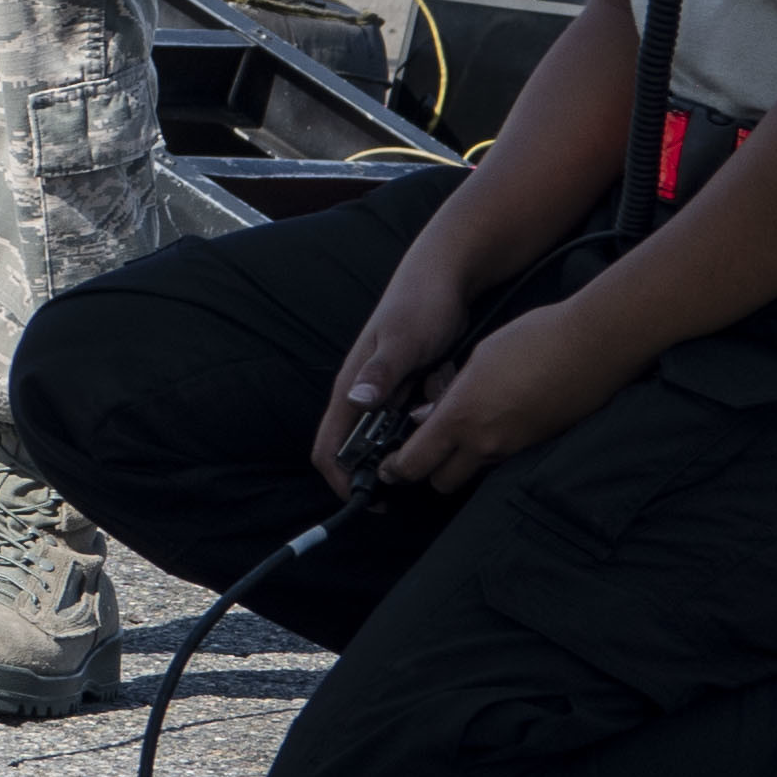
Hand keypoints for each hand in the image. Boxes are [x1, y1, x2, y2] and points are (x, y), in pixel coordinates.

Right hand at [324, 202, 489, 491]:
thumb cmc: (420, 303)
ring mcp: (387, 393)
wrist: (447, 274)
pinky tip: (446, 388)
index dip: (342, 482)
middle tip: (424, 458)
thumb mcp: (404, 338)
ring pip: (395, 436)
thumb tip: (357, 401)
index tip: (372, 501)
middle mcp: (363, 395)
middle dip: (393, 460)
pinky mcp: (409, 388)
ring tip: (437, 406)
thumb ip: (381, 371)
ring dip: (418, 433)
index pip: (329, 449)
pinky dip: (433, 412)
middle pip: (363, 451)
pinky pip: (417, 418)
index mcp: (351, 388)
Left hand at [373, 291, 643, 496]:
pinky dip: (490, 451)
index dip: (396, 468)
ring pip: (472, 472)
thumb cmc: (532, 339)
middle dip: (428, 471)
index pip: (414, 463)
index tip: (387, 464)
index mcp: (461, 416)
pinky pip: (502, 460)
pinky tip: (494, 424)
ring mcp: (514, 449)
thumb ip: (450, 393)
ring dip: (461, 461)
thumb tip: (430, 416)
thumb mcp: (479, 357)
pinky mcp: (536, 446)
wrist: (593, 346)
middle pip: (441, 482)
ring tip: (460, 431)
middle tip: (422, 451)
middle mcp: (485, 442)